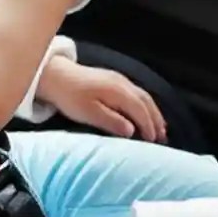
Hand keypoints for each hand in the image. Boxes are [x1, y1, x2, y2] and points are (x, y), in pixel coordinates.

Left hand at [38, 56, 167, 142]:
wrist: (55, 75)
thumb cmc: (70, 96)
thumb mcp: (88, 113)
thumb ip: (111, 121)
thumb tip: (131, 130)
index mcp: (118, 91)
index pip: (140, 110)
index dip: (149, 126)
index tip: (154, 141)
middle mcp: (123, 83)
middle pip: (146, 101)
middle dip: (156, 119)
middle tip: (163, 137)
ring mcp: (119, 79)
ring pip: (143, 95)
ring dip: (152, 111)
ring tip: (159, 127)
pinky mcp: (113, 79)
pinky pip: (136, 92)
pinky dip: (144, 104)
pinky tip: (142, 111)